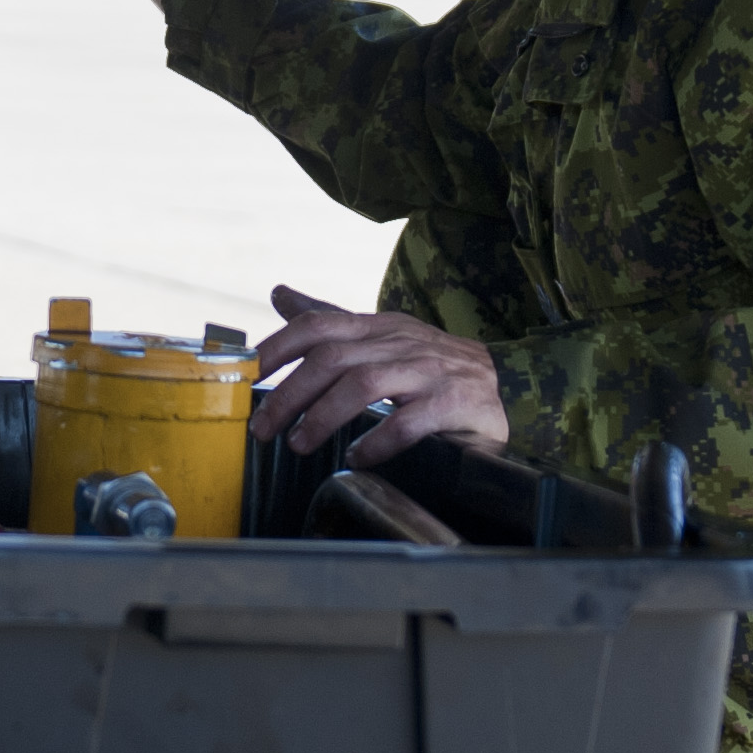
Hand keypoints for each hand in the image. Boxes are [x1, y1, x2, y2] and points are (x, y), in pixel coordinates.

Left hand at [249, 285, 509, 464]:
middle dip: (289, 394)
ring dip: (323, 417)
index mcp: (378, 326)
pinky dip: (378, 441)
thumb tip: (279, 294)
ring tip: (299, 444)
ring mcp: (429, 372)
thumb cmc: (433, 366)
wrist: (507, 386)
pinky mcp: (454, 403)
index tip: (245, 375)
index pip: (318, 324)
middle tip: (262, 428)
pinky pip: (409, 422)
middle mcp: (400, 342)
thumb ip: (331, 321)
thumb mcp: (382, 337)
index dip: (277, 347)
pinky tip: (358, 458)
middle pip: (331, 359)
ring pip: (364, 385)